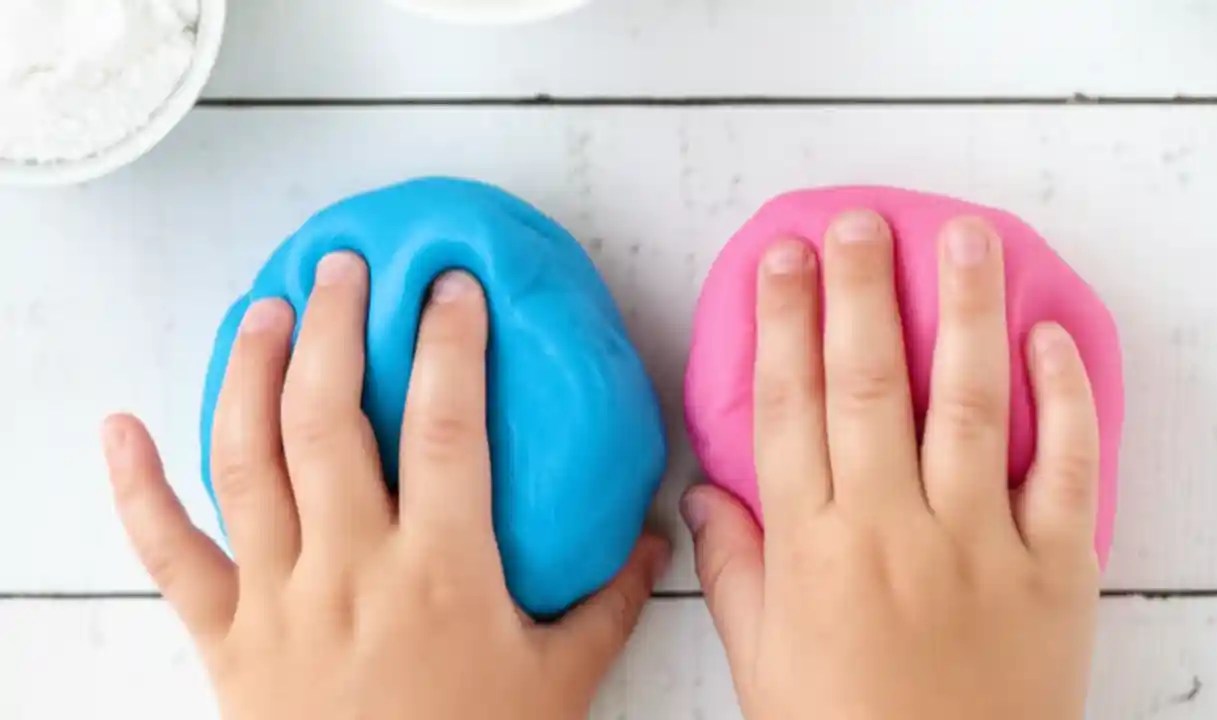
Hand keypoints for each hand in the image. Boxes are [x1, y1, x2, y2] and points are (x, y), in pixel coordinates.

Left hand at [103, 253, 669, 719]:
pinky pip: (167, 553)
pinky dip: (136, 487)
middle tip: (344, 269)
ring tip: (264, 307)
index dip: (449, 347)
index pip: (445, 429)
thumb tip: (651, 538)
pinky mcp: (222, 634)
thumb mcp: (560, 685)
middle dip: (333, 328)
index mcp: (441, 573)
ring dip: (247, 372)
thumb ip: (609, 605)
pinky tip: (120, 426)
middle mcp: (350, 569)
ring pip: (247, 461)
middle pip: (328, 420)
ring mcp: (277, 597)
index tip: (450, 287)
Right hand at [683, 213, 1099, 718]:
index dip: (783, 326)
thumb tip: (704, 497)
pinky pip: (1065, 468)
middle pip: (868, 386)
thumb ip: (734, 572)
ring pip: (968, 404)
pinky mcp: (1055, 567)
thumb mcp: (762, 663)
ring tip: (960, 237)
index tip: (783, 260)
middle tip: (860, 222)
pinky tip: (1047, 338)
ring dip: (962, 312)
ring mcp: (978, 543)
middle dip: (860, 293)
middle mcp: (892, 530)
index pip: (788, 410)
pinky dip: (1064, 398)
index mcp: (814, 549)